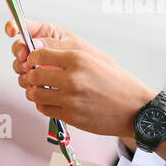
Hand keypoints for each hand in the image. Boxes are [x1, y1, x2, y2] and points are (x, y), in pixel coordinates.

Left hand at [6, 20, 155, 138]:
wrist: (134, 108)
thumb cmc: (118, 82)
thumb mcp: (96, 58)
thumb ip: (68, 52)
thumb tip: (41, 50)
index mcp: (78, 59)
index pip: (38, 54)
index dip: (33, 57)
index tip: (34, 61)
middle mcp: (72, 78)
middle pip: (33, 74)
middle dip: (31, 75)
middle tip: (35, 76)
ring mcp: (70, 99)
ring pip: (34, 93)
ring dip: (35, 91)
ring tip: (42, 89)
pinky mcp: (70, 116)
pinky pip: (44, 109)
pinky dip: (43, 104)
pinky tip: (52, 101)